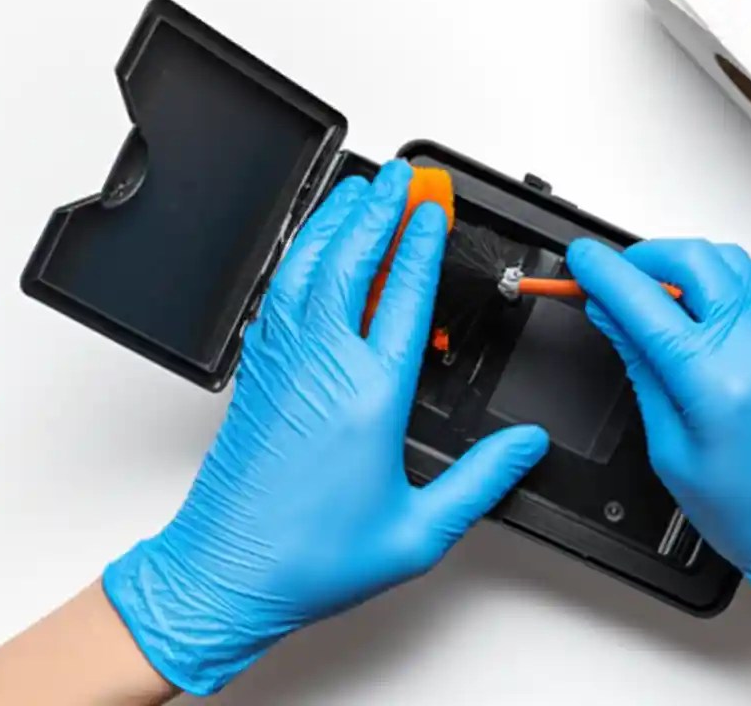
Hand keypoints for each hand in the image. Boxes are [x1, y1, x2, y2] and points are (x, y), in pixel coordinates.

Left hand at [103, 161, 549, 695]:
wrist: (225, 574)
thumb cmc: (309, 557)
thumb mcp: (418, 531)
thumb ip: (481, 480)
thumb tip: (525, 447)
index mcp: (370, 396)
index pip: (404, 295)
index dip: (422, 242)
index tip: (435, 208)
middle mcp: (322, 367)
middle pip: (352, 261)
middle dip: (379, 209)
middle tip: (402, 176)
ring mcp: (283, 364)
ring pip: (307, 267)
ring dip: (334, 221)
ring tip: (356, 190)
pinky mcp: (258, 375)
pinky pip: (280, 295)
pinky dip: (299, 257)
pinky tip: (309, 249)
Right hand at [567, 238, 750, 622]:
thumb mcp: (671, 448)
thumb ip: (641, 369)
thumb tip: (612, 316)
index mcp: (716, 380)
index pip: (644, 300)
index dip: (604, 272)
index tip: (583, 261)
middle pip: (693, 258)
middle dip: (646, 257)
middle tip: (620, 277)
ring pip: (733, 260)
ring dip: (690, 265)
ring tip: (664, 296)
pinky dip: (731, 281)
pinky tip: (712, 308)